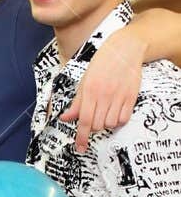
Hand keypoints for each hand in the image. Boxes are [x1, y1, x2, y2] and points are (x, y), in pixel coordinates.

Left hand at [62, 24, 142, 152]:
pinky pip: (124, 119)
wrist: (125, 48)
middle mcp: (104, 94)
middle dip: (92, 127)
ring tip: (105, 111)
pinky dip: (118, 120)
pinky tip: (115, 111)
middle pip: (96, 125)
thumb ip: (77, 102)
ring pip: (110, 124)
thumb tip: (65, 118)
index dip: (81, 137)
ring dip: (105, 123)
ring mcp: (119, 96)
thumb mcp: (84, 81)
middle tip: (94, 117)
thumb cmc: (101, 64)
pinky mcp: (131, 96)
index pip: (83, 120)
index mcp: (89, 90)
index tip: (80, 148)